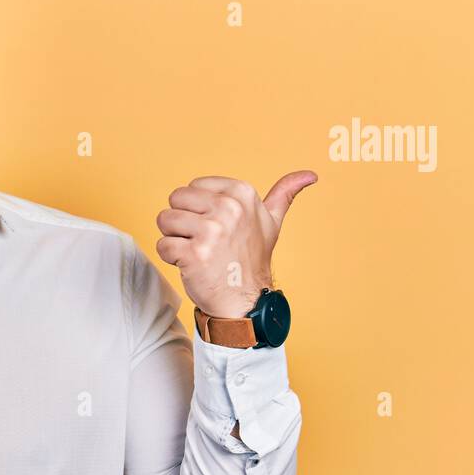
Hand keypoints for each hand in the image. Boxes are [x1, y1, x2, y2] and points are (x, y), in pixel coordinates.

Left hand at [155, 170, 316, 317]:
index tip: (215, 227)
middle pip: (175, 199)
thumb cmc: (252, 259)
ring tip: (197, 252)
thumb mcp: (272, 222)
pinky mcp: (194, 252)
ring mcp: (211, 231)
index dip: (197, 208)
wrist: (245, 300)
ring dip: (174, 239)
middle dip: (182, 221)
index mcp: (242, 194)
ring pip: (164, 220)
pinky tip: (191, 266)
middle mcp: (228, 208)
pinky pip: (163, 244)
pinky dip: (170, 258)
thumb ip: (284, 194)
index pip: (192, 186)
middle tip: (203, 241)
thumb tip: (310, 174)